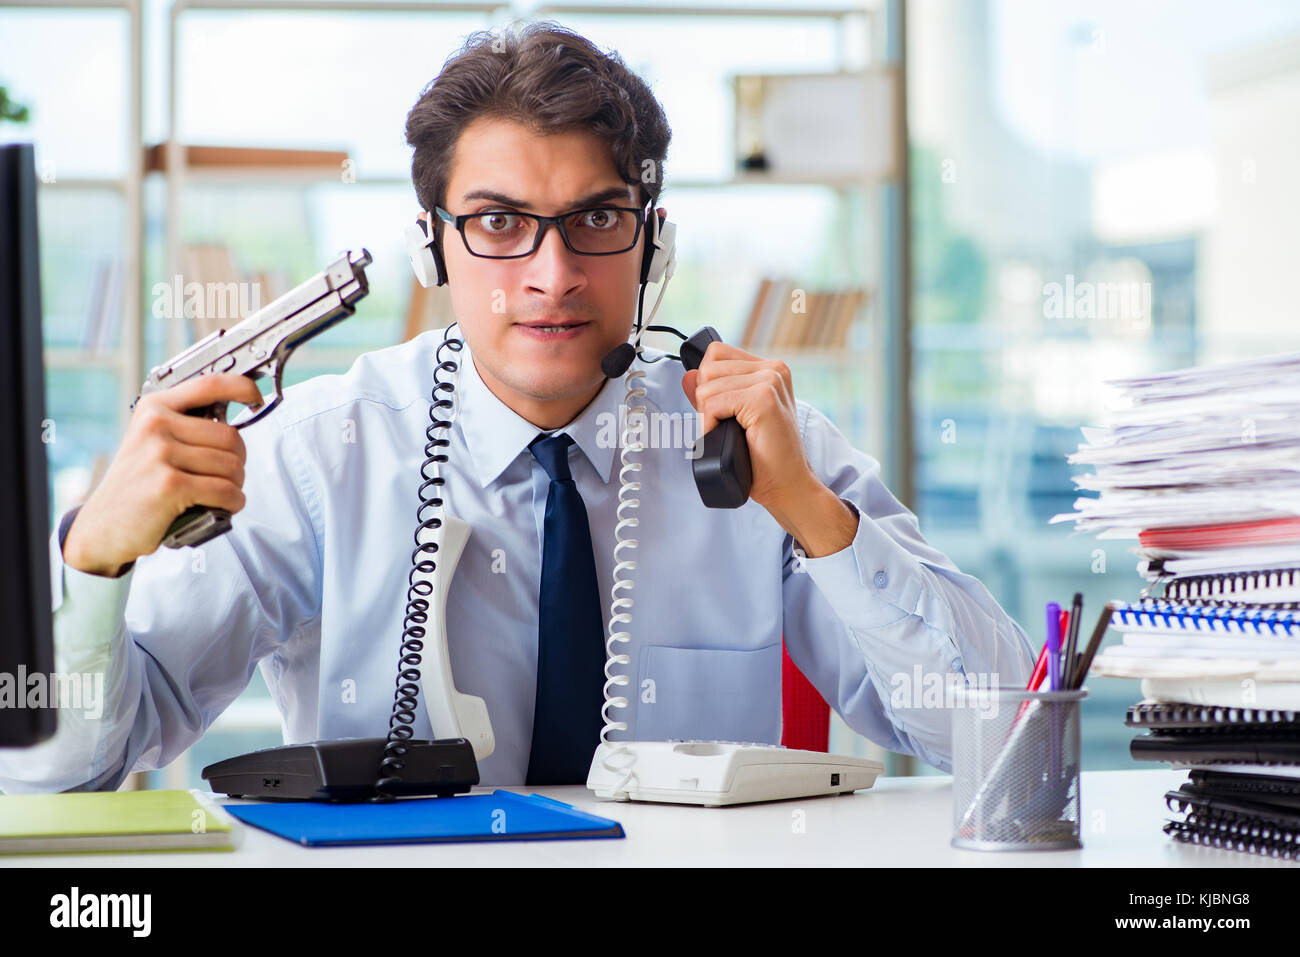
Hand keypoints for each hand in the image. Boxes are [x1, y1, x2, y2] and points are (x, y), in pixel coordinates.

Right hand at [62, 373, 263, 577]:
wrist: (103, 526)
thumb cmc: (137, 485)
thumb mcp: (150, 442)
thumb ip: (185, 426)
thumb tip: (233, 420)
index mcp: (154, 408)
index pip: (209, 385)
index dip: (241, 388)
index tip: (255, 398)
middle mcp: (156, 425)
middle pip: (231, 437)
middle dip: (238, 462)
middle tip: (225, 478)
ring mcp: (161, 454)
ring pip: (232, 466)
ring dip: (235, 485)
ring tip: (218, 493)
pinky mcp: (170, 485)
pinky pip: (225, 491)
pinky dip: (232, 503)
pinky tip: (222, 506)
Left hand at [681, 341, 857, 555]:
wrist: (788, 485)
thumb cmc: (764, 456)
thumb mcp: (735, 416)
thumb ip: (712, 393)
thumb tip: (687, 375)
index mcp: (770, 368)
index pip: (716, 353)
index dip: (709, 384)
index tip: (724, 411)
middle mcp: (773, 369)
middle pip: (708, 369)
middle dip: (707, 403)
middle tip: (730, 427)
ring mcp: (770, 382)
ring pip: (707, 387)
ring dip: (710, 417)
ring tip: (734, 434)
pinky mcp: (763, 399)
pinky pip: (712, 404)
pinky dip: (712, 426)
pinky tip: (733, 438)